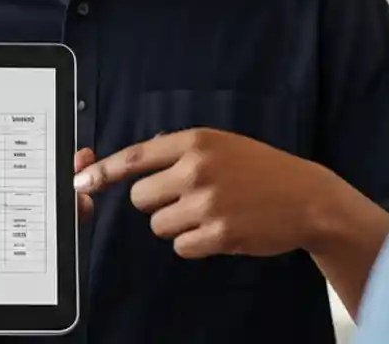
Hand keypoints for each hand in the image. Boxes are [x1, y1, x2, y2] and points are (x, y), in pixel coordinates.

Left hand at [72, 128, 339, 258]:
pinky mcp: (218, 233)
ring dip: (177, 225)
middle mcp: (197, 168)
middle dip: (157, 203)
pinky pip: (181, 247)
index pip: (136, 156)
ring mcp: (207, 202)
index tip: (82, 183)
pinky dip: (195, 244)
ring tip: (210, 214)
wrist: (307, 198)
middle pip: (141, 197)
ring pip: (159, 225)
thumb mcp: (223, 144)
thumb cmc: (262, 169)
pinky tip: (220, 230)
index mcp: (196, 141)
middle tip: (187, 200)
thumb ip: (182, 149)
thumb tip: (141, 158)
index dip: (104, 172)